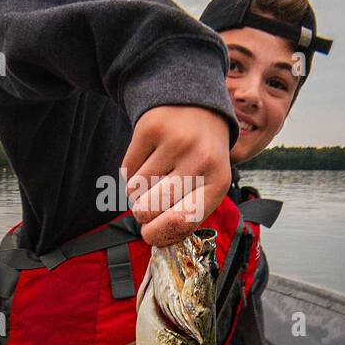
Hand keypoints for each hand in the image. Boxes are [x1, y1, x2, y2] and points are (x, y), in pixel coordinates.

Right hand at [121, 105, 231, 246]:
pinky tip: (147, 160)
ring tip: (153, 177)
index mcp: (219, 182)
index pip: (183, 221)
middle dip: (142, 214)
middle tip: (147, 206)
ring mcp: (176, 142)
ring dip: (136, 192)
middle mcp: (200, 160)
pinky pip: (125, 170)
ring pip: (134, 191)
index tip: (149, 235)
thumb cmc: (201, 155)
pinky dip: (130, 172)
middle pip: (149, 209)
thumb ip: (188, 213)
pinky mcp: (151, 128)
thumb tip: (156, 240)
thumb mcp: (208, 182)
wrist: (197, 103)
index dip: (158, 234)